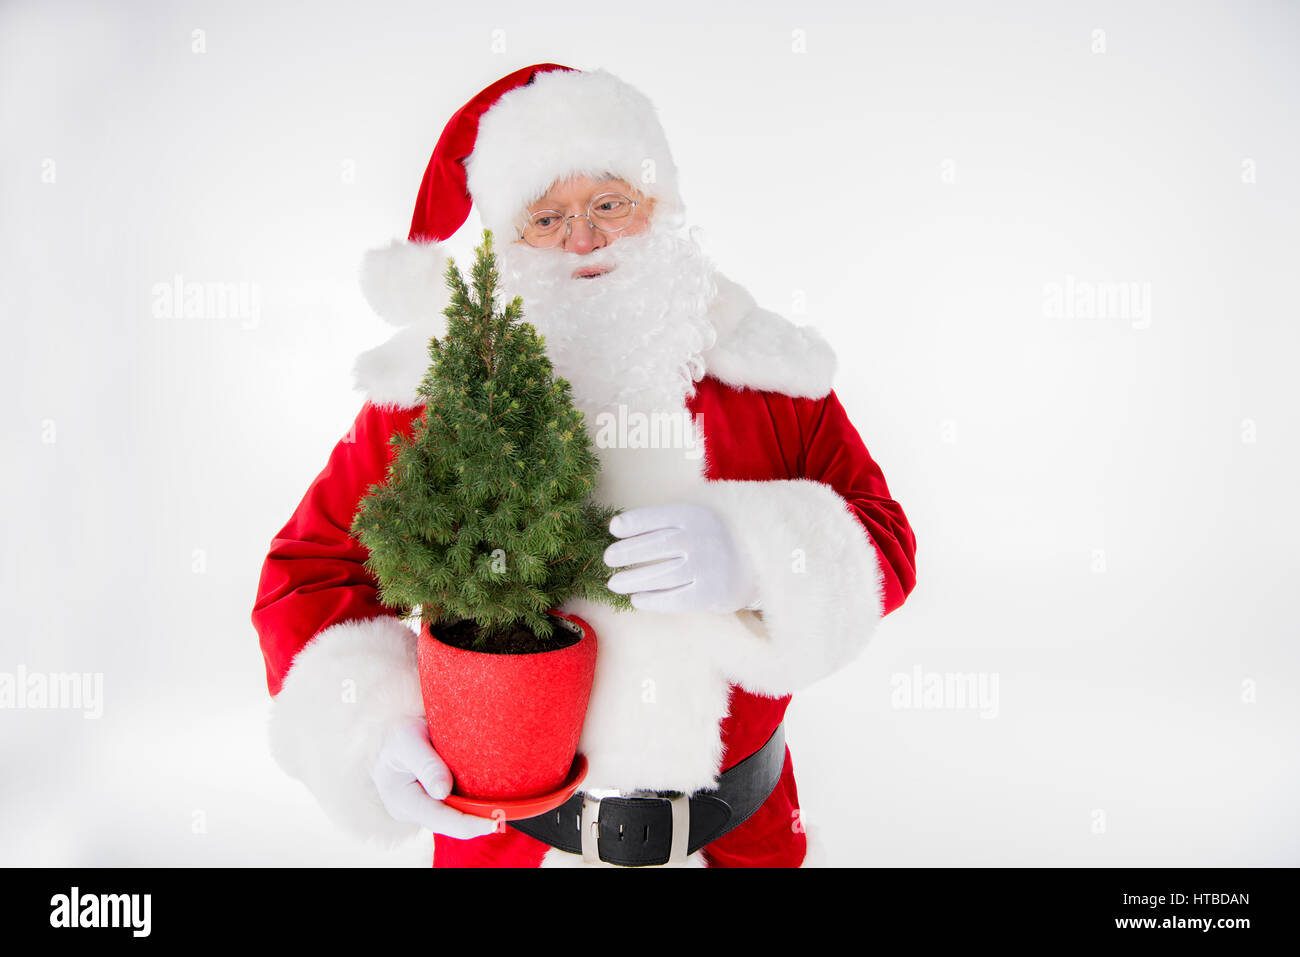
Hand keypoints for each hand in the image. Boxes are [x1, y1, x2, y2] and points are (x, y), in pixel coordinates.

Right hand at [370, 716, 499, 838]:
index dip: (470, 824)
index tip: (496, 821)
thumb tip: (442, 791)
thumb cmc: (398, 733)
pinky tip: (489, 800)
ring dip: (476, 814)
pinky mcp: (430, 803)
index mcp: (402, 801)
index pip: (440, 819)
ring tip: (502, 809)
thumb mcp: (408, 739)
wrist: (390, 734)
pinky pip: (454, 808)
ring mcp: (421, 809)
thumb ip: (426, 764)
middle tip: (506, 815)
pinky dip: (471, 805)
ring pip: (454, 817)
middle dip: (477, 822)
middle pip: (450, 824)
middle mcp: (411, 811)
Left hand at [604, 503, 760, 613]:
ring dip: (633, 580)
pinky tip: (636, 599)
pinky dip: (652, 600)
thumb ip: (663, 522)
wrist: (753, 565)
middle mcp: (700, 540)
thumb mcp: (693, 521)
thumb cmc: (710, 541)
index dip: (634, 523)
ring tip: (614, 583)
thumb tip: (618, 527)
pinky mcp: (709, 593)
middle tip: (608, 559)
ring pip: (661, 575)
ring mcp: (706, 567)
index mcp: (695, 517)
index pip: (658, 517)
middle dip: (627, 552)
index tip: (614, 529)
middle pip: (656, 546)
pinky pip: (674, 598)